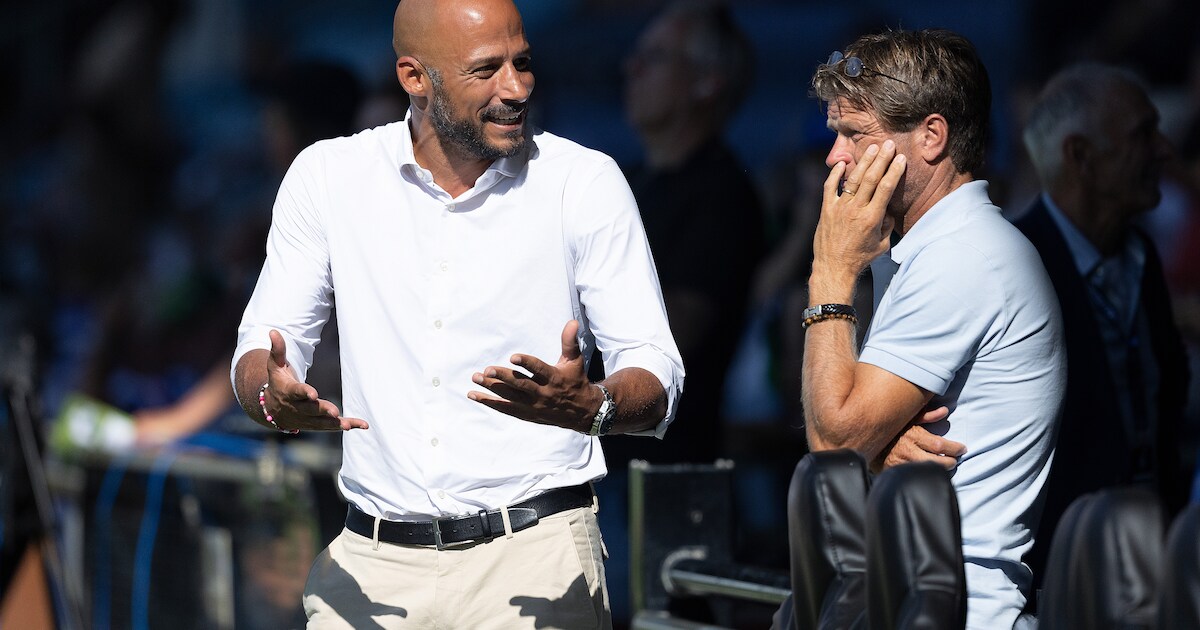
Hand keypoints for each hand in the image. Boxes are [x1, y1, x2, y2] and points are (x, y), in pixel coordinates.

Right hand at [262, 330, 368, 431]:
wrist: (271, 409)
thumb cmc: (278, 382)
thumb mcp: (275, 366)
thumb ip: (278, 350)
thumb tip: (273, 331)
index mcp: (289, 392)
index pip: (297, 392)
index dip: (305, 393)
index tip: (313, 394)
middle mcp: (298, 407)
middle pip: (312, 410)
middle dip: (323, 410)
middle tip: (334, 412)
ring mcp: (308, 418)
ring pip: (322, 422)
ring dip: (335, 424)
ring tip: (348, 425)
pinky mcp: (317, 423)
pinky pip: (332, 426)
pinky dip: (348, 424)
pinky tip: (363, 425)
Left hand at [468, 320, 600, 431]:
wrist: (581, 412)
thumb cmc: (575, 380)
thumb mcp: (575, 361)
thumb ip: (570, 341)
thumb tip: (572, 322)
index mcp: (554, 378)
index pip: (539, 370)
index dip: (527, 363)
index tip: (513, 357)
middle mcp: (543, 393)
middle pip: (521, 385)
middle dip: (503, 378)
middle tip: (487, 370)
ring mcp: (533, 405)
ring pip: (510, 397)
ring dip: (492, 388)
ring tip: (476, 378)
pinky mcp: (525, 414)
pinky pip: (504, 408)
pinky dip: (489, 402)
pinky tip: (474, 395)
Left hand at [811, 140, 905, 290]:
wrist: (833, 267)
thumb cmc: (860, 258)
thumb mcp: (882, 245)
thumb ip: (888, 225)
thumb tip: (890, 209)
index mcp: (872, 218)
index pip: (885, 189)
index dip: (894, 171)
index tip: (901, 158)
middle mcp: (856, 210)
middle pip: (871, 179)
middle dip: (882, 159)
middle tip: (889, 144)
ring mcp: (839, 208)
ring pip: (853, 179)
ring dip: (864, 161)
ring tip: (873, 148)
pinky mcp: (827, 209)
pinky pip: (830, 187)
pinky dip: (835, 173)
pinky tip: (843, 162)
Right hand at [870, 405, 965, 472]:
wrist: (867, 440)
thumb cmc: (891, 428)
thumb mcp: (908, 418)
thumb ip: (926, 415)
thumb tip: (945, 411)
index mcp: (914, 436)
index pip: (941, 445)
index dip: (955, 448)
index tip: (962, 448)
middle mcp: (909, 450)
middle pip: (939, 461)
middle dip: (952, 461)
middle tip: (955, 459)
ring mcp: (903, 463)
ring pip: (930, 470)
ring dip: (942, 469)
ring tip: (946, 466)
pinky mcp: (897, 472)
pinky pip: (917, 476)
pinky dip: (927, 474)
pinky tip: (931, 472)